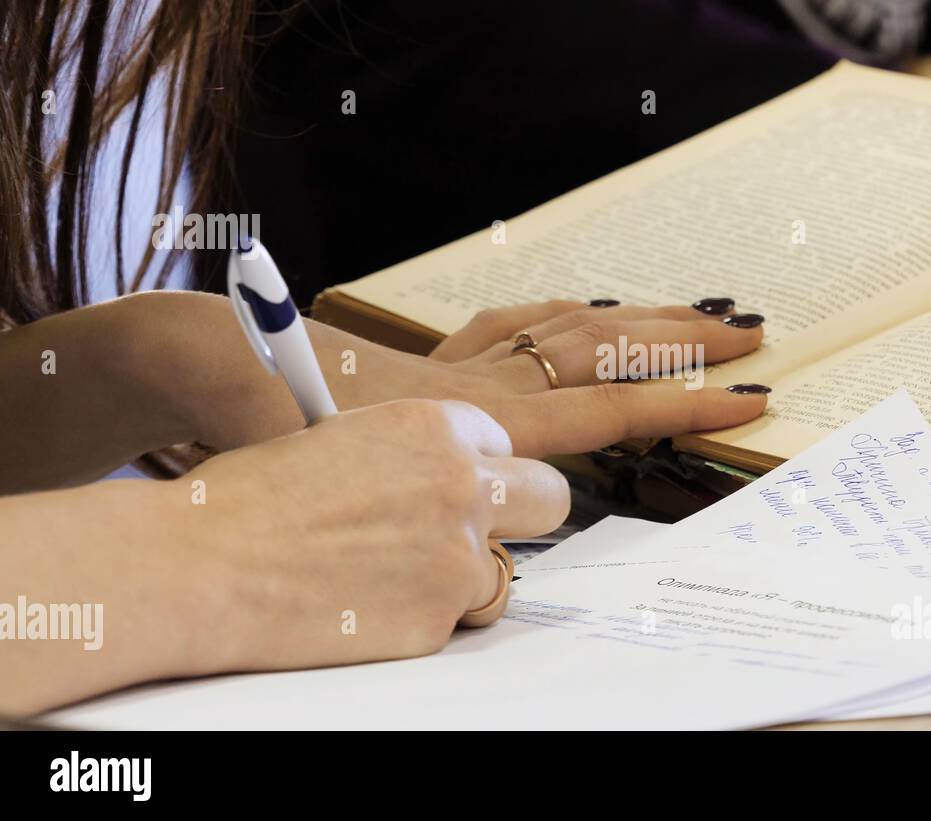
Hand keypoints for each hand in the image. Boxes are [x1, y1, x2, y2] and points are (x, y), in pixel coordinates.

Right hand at [185, 399, 568, 674]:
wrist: (201, 565)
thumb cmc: (248, 498)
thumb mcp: (338, 439)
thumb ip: (405, 453)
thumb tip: (433, 473)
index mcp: (434, 426)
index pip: (502, 442)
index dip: (477, 465)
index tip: (456, 481)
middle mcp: (461, 486)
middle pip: (548, 497)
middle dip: (522, 512)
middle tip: (481, 528)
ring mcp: (456, 556)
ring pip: (500, 570)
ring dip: (461, 575)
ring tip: (388, 575)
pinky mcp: (437, 620)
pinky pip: (453, 620)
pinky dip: (421, 618)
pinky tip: (365, 604)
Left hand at [192, 294, 770, 458]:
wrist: (208, 358)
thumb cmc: (263, 421)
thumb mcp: (339, 481)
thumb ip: (420, 508)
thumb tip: (486, 545)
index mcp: (479, 414)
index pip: (608, 409)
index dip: (684, 404)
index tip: (749, 399)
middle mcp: (483, 379)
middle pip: (605, 348)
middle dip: (684, 339)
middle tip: (750, 334)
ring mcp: (462, 360)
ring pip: (570, 326)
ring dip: (639, 317)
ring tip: (696, 312)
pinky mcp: (437, 354)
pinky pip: (516, 323)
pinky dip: (564, 315)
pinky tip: (584, 313)